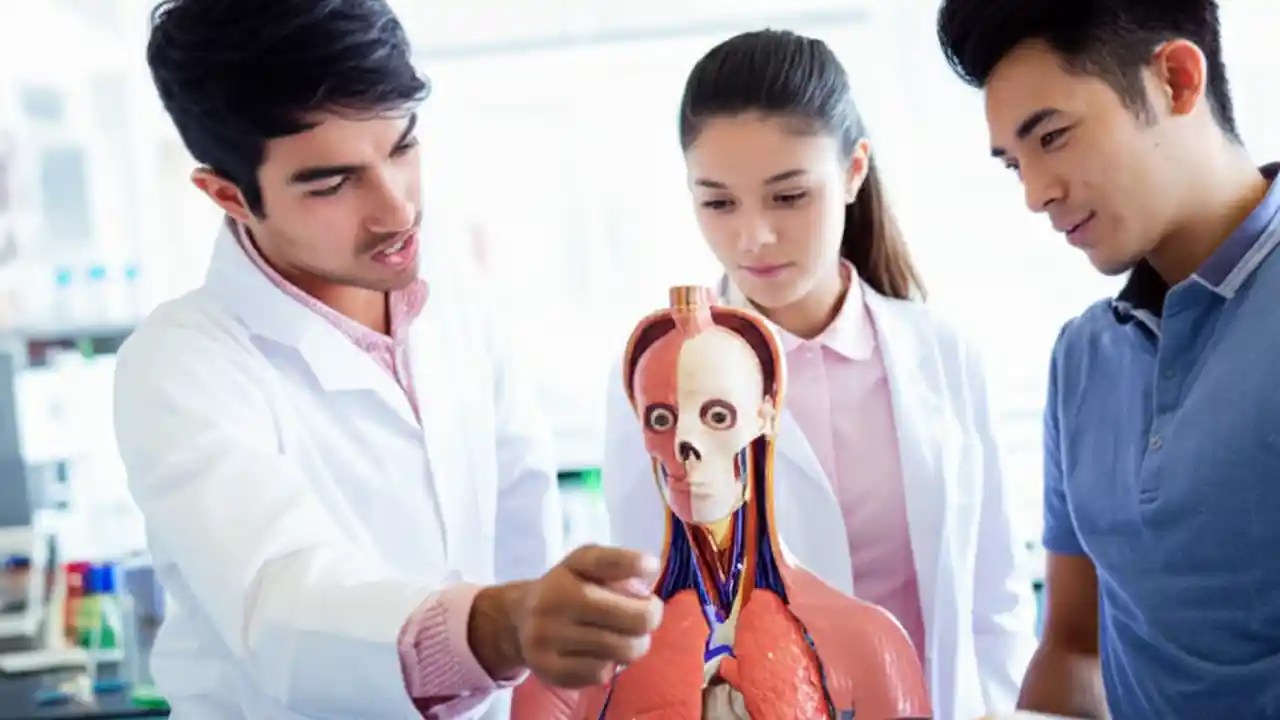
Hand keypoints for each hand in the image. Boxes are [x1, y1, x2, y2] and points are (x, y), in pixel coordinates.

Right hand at [514, 544, 662, 687]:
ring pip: (621, 650)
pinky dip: (610, 665)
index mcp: (568, 570)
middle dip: (651, 618)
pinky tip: (603, 655)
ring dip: (635, 645)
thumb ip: (618, 563)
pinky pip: (601, 673)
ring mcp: (549, 639)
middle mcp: (555, 603)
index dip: (637, 563)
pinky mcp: (550, 670)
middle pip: (634, 619)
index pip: (609, 562)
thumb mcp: (586, 564)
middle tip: (648, 616)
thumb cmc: (567, 587)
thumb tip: (650, 571)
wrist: (519, 620)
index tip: (650, 569)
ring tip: (628, 638)